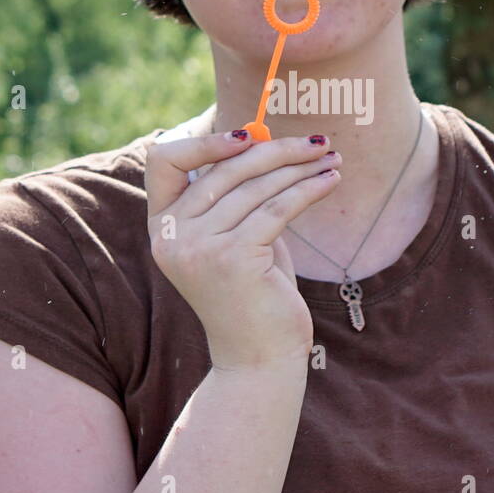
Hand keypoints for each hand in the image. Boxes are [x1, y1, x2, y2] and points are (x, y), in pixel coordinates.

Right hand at [145, 128, 341, 371]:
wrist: (258, 357)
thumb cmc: (252, 292)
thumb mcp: (235, 236)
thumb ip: (236, 193)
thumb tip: (262, 137)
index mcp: (162, 226)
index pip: (163, 161)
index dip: (203, 140)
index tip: (248, 135)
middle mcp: (172, 236)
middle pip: (225, 168)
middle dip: (278, 150)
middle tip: (318, 141)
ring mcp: (198, 248)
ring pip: (257, 187)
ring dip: (301, 168)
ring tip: (331, 158)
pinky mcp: (232, 259)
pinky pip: (278, 208)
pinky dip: (309, 190)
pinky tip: (331, 180)